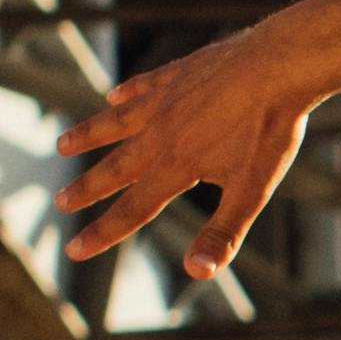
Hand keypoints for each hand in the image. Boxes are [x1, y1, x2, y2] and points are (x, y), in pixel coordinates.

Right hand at [53, 32, 314, 275]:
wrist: (279, 66)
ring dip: (89, 135)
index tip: (75, 250)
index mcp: (175, 166)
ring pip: (116, 121)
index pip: (132, 209)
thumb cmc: (269, 131)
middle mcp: (159, 134)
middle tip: (61, 201)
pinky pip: (144, 86)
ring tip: (63, 144)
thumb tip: (195, 273)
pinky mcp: (178, 73)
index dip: (102, 233)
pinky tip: (115, 95)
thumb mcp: (251, 191)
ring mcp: (165, 100)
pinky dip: (126, 93)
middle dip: (87, 188)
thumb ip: (222, 233)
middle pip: (116, 167)